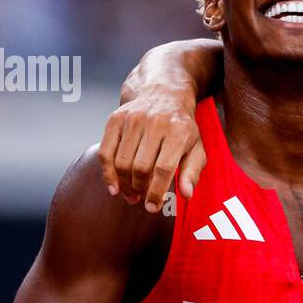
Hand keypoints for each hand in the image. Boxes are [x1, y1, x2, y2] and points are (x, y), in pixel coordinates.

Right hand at [98, 86, 205, 211]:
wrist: (164, 95)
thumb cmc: (182, 128)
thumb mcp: (196, 148)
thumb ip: (192, 172)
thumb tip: (187, 195)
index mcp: (179, 132)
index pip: (164, 168)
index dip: (156, 192)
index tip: (152, 207)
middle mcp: (155, 123)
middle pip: (141, 167)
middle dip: (139, 189)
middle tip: (140, 200)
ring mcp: (133, 119)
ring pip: (122, 162)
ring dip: (124, 184)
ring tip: (130, 195)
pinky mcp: (115, 119)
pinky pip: (106, 151)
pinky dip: (107, 172)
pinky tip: (113, 186)